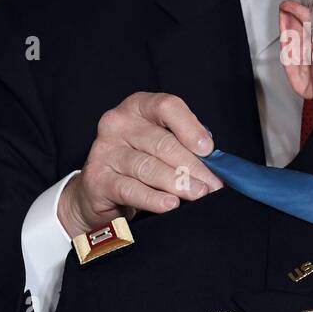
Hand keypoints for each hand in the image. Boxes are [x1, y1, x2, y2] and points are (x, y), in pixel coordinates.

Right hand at [57, 92, 223, 238]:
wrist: (99, 191)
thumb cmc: (139, 162)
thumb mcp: (161, 144)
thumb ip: (184, 144)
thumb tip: (214, 162)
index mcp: (138, 107)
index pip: (167, 106)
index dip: (190, 127)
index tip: (207, 149)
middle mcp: (118, 123)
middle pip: (163, 143)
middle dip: (193, 166)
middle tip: (212, 185)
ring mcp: (105, 150)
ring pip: (149, 167)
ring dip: (178, 183)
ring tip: (198, 194)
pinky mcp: (97, 179)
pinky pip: (131, 189)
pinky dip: (154, 198)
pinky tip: (170, 204)